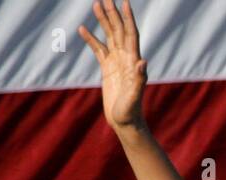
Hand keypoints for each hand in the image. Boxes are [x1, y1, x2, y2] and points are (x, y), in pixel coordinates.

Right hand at [78, 0, 147, 130]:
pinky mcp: (107, 69)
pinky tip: (82, 28)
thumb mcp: (135, 96)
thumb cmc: (131, 112)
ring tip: (96, 4)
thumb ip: (140, 79)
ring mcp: (116, 63)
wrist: (125, 122)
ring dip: (103, 21)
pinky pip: (98, 50)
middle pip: (119, 31)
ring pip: (109, 37)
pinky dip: (91, 39)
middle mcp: (126, 59)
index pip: (131, 34)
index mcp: (132, 62)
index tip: (124, 2)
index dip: (128, 18)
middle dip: (113, 14)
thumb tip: (143, 61)